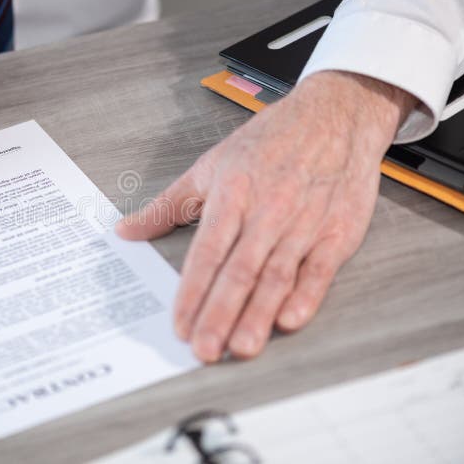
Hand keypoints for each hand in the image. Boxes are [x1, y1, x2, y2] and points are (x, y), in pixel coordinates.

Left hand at [116, 71, 415, 361]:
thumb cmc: (270, 140)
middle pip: (240, 270)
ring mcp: (304, 222)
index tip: (180, 324)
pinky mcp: (338, 229)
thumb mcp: (210, 165)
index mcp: (232, 194)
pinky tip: (291, 319)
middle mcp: (267, 211)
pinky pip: (321, 268)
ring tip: (243, 347)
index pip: (207, 252)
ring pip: (277, 275)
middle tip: (205, 349)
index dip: (192, 291)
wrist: (335, 114)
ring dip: (259, 314)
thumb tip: (125, 231)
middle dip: (220, 313)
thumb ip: (167, 205)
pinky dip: (307, 294)